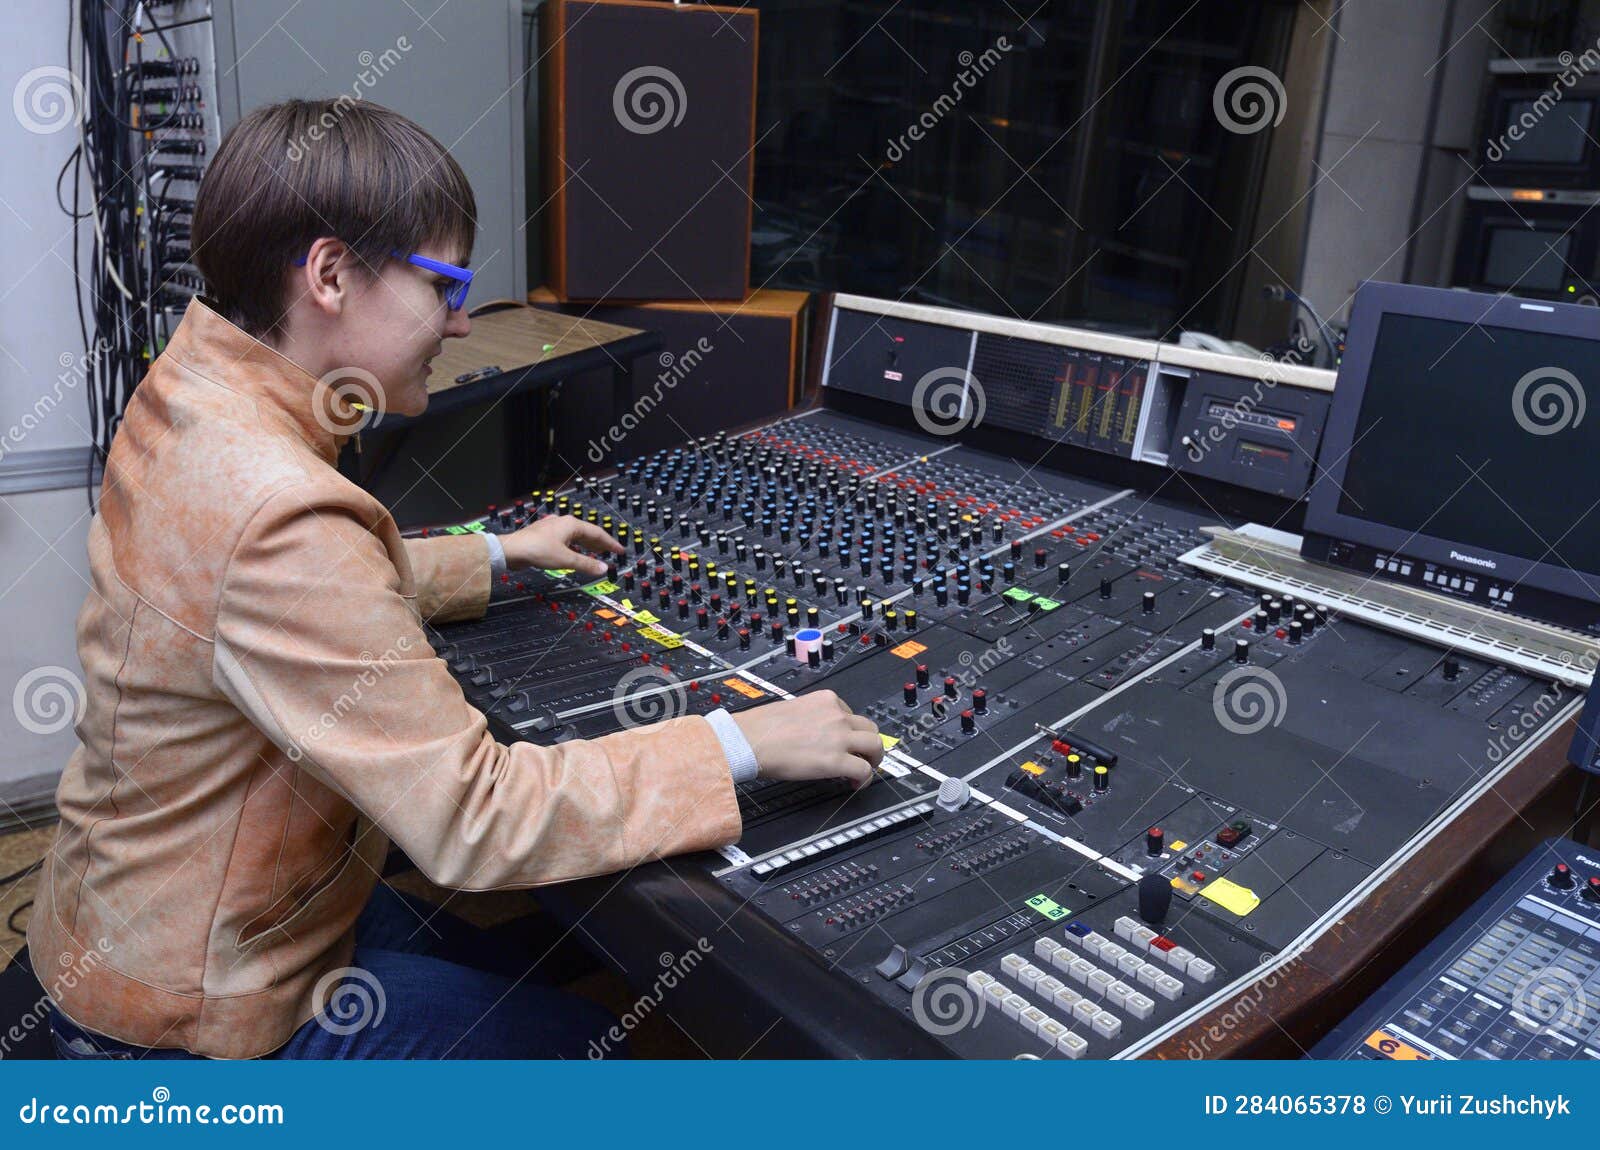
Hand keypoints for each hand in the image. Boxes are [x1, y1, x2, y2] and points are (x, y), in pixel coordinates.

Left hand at [500, 515, 623, 576]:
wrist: (511, 550)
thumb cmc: (537, 550)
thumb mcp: (566, 560)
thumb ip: (586, 564)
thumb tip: (603, 569)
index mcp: (571, 524)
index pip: (597, 533)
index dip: (610, 543)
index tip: (620, 550)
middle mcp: (564, 523)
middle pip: (587, 533)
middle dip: (600, 543)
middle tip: (611, 552)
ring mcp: (553, 529)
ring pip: (576, 536)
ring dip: (588, 545)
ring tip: (597, 553)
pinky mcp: (545, 536)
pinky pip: (567, 540)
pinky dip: (576, 547)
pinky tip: (576, 554)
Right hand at [732, 690, 884, 788]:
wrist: (750, 740)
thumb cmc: (761, 727)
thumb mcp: (793, 709)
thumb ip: (812, 717)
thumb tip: (817, 734)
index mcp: (826, 700)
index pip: (850, 714)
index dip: (850, 731)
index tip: (845, 742)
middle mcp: (837, 715)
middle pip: (869, 728)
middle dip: (868, 743)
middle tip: (863, 756)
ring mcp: (839, 737)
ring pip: (875, 746)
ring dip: (873, 759)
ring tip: (865, 770)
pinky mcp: (837, 760)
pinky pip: (864, 770)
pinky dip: (864, 779)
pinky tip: (855, 784)